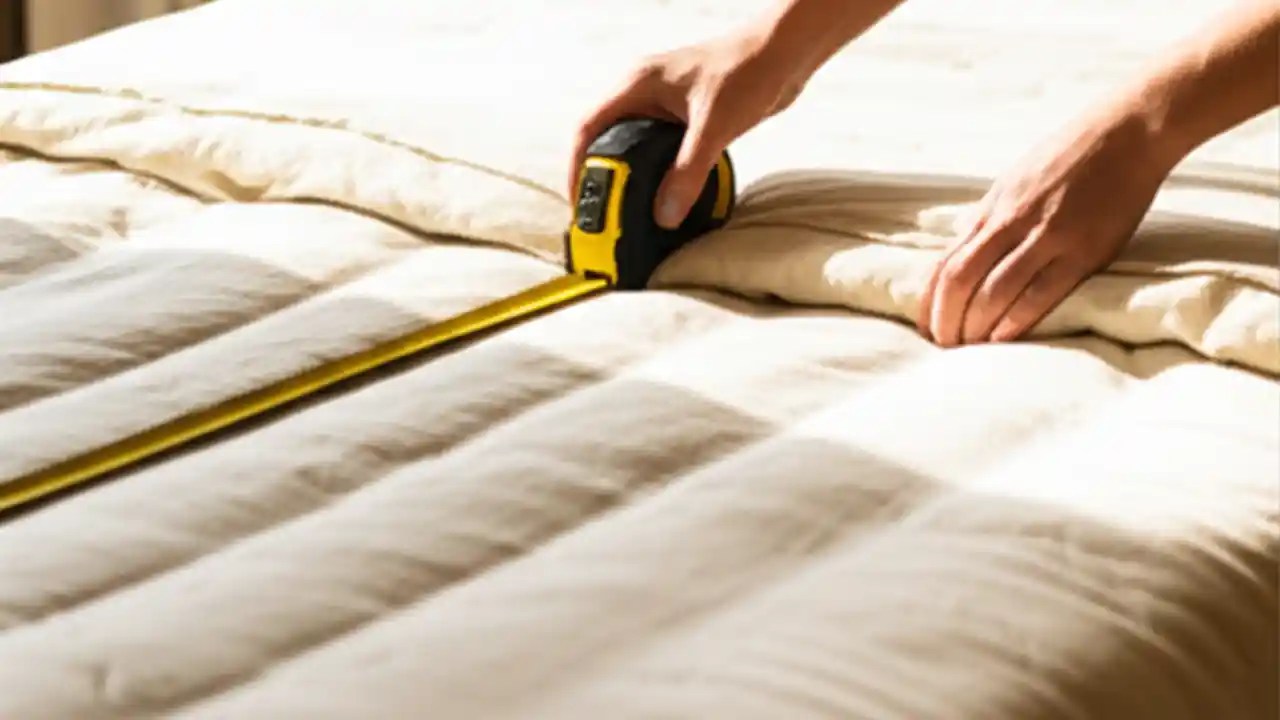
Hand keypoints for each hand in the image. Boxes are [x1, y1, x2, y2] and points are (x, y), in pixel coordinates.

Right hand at [569, 29, 807, 228]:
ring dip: (631, 176)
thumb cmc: (748, 71)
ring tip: (630, 211)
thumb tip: (665, 214)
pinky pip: (660, 149)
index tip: (580, 200)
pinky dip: (658, 172)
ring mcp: (664, 104)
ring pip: (634, 146)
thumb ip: (687, 172)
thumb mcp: (714, 127)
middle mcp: (644, 94)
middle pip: (606, 140)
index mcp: (636, 85)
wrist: (786, 53)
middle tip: (604, 212)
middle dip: (601, 176)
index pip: (588, 128)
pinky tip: (667, 195)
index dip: (576, 166)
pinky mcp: (685, 116)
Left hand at [917, 112, 1177, 345]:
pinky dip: (1016, 320)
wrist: (1126, 132)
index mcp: (992, 209)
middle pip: (960, 280)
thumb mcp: (1015, 181)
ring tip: (970, 349)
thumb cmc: (1069, 158)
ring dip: (977, 326)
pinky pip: (1041, 292)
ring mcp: (1047, 235)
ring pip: (995, 290)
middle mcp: (1011, 222)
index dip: (928, 300)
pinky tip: (1003, 339)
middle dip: (945, 318)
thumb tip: (961, 246)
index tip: (925, 326)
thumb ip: (989, 217)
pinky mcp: (1083, 250)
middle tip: (943, 344)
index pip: (945, 263)